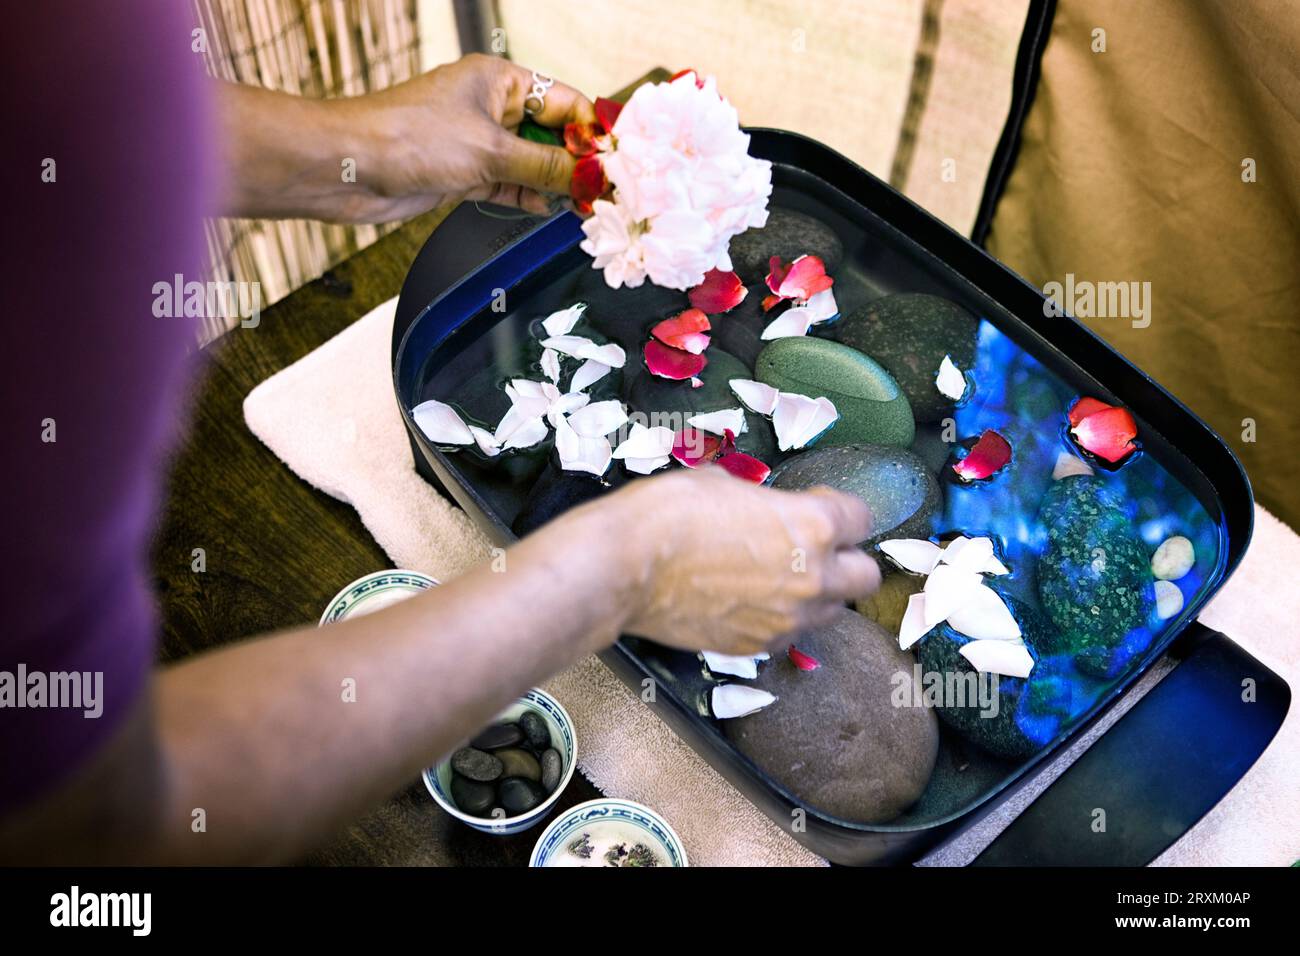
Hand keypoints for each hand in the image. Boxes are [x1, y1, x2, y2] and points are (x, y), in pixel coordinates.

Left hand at [331, 53, 593, 220]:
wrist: (349, 167)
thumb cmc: (407, 137)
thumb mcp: (491, 152)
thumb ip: (546, 166)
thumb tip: (589, 175)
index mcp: (500, 81)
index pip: (566, 102)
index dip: (592, 132)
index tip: (614, 163)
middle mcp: (492, 107)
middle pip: (552, 134)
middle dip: (577, 162)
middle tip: (604, 191)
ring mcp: (478, 141)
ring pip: (533, 163)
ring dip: (556, 184)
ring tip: (584, 206)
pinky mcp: (465, 173)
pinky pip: (511, 183)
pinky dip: (530, 196)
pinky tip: (550, 210)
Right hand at [590, 467, 881, 657]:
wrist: (626, 567)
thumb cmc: (669, 513)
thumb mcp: (726, 484)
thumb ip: (766, 504)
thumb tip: (766, 512)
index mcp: (813, 526)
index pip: (862, 519)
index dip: (840, 509)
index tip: (818, 506)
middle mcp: (813, 577)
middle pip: (865, 577)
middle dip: (846, 560)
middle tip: (815, 549)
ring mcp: (787, 619)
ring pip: (831, 612)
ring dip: (817, 594)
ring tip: (780, 579)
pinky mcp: (756, 647)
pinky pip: (788, 635)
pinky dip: (779, 619)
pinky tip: (748, 602)